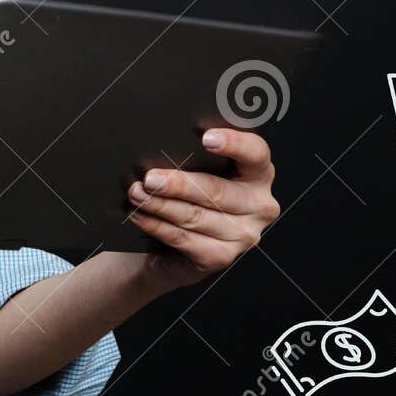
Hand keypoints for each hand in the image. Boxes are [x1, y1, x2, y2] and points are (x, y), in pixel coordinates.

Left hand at [125, 127, 279, 290]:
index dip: (234, 144)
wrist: (180, 245)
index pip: (256, 153)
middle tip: (150, 178)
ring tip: (136, 194)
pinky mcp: (221, 256)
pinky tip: (140, 215)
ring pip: (195, 215)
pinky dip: (157, 226)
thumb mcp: (200, 171)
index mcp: (258, 175)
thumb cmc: (192, 197)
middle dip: (178, 184)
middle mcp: (258, 205)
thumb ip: (194, 157)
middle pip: (217, 190)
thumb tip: (163, 146)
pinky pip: (183, 238)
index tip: (207, 138)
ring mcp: (243, 235)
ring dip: (159, 204)